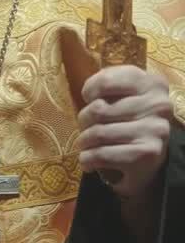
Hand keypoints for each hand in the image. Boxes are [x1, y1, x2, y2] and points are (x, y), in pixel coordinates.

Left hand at [77, 66, 171, 198]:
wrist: (149, 157)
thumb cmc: (129, 119)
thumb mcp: (124, 94)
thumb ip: (107, 83)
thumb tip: (88, 93)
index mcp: (152, 84)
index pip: (106, 81)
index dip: (90, 91)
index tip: (89, 100)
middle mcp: (158, 105)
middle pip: (98, 109)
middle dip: (84, 120)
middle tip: (85, 128)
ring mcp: (155, 130)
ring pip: (98, 133)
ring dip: (83, 142)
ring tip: (86, 145)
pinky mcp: (147, 154)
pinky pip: (102, 154)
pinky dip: (87, 159)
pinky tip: (88, 161)